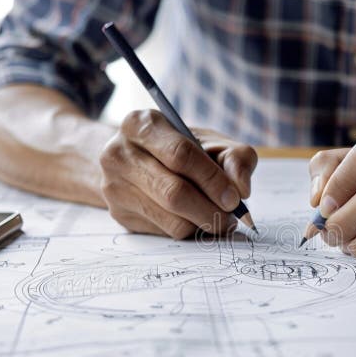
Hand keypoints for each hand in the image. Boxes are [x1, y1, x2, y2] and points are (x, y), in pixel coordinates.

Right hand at [100, 109, 256, 238]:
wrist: (138, 159)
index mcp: (141, 124)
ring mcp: (114, 186)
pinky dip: (189, 230)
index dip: (212, 180)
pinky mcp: (119, 213)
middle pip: (173, 193)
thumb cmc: (182, 148)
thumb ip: (236, 158)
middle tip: (231, 219)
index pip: (180, 155)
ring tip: (219, 219)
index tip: (234, 198)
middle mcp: (119, 154)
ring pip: (170, 219)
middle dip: (210, 210)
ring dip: (203, 225)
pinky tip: (195, 219)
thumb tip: (241, 190)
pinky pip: (164, 232)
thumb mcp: (212, 142)